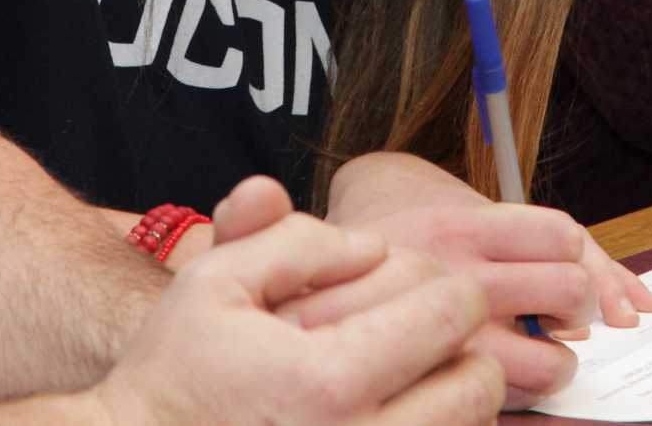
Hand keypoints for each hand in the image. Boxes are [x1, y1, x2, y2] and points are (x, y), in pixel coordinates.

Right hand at [93, 177, 502, 425]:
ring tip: (412, 379)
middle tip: (428, 335)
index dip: (454, 289)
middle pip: (477, 384)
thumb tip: (374, 246)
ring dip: (455, 399)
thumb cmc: (174, 371)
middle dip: (464, 347)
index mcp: (328, 380)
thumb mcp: (214, 282)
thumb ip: (295, 242)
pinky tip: (393, 414)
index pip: (448, 318)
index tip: (435, 288)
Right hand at [322, 152, 651, 408]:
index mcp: (461, 224)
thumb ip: (564, 249)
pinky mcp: (424, 381)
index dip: (580, 262)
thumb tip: (640, 308)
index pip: (564, 238)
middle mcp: (446, 274)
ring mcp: (433, 333)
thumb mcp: (476, 212)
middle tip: (552, 316)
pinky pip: (504, 406)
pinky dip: (514, 398)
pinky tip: (492, 376)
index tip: (569, 280)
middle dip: (573, 312)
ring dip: (551, 364)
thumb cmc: (419, 230)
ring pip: (545, 365)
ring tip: (525, 351)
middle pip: (565, 295)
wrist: (319, 256)